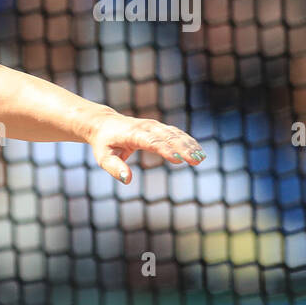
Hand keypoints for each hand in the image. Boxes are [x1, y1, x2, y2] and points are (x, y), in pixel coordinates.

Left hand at [88, 112, 205, 184]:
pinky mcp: (159, 127)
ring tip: (201, 158)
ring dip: (189, 145)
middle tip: (196, 161)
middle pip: (168, 137)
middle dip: (183, 148)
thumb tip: (127, 180)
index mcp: (132, 134)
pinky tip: (198, 151)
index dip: (165, 150)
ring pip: (175, 134)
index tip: (177, 160)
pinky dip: (188, 141)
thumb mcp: (103, 158)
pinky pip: (176, 133)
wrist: (104, 124)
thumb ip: (115, 168)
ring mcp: (154, 126)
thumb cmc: (104, 143)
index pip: (151, 142)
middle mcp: (146, 127)